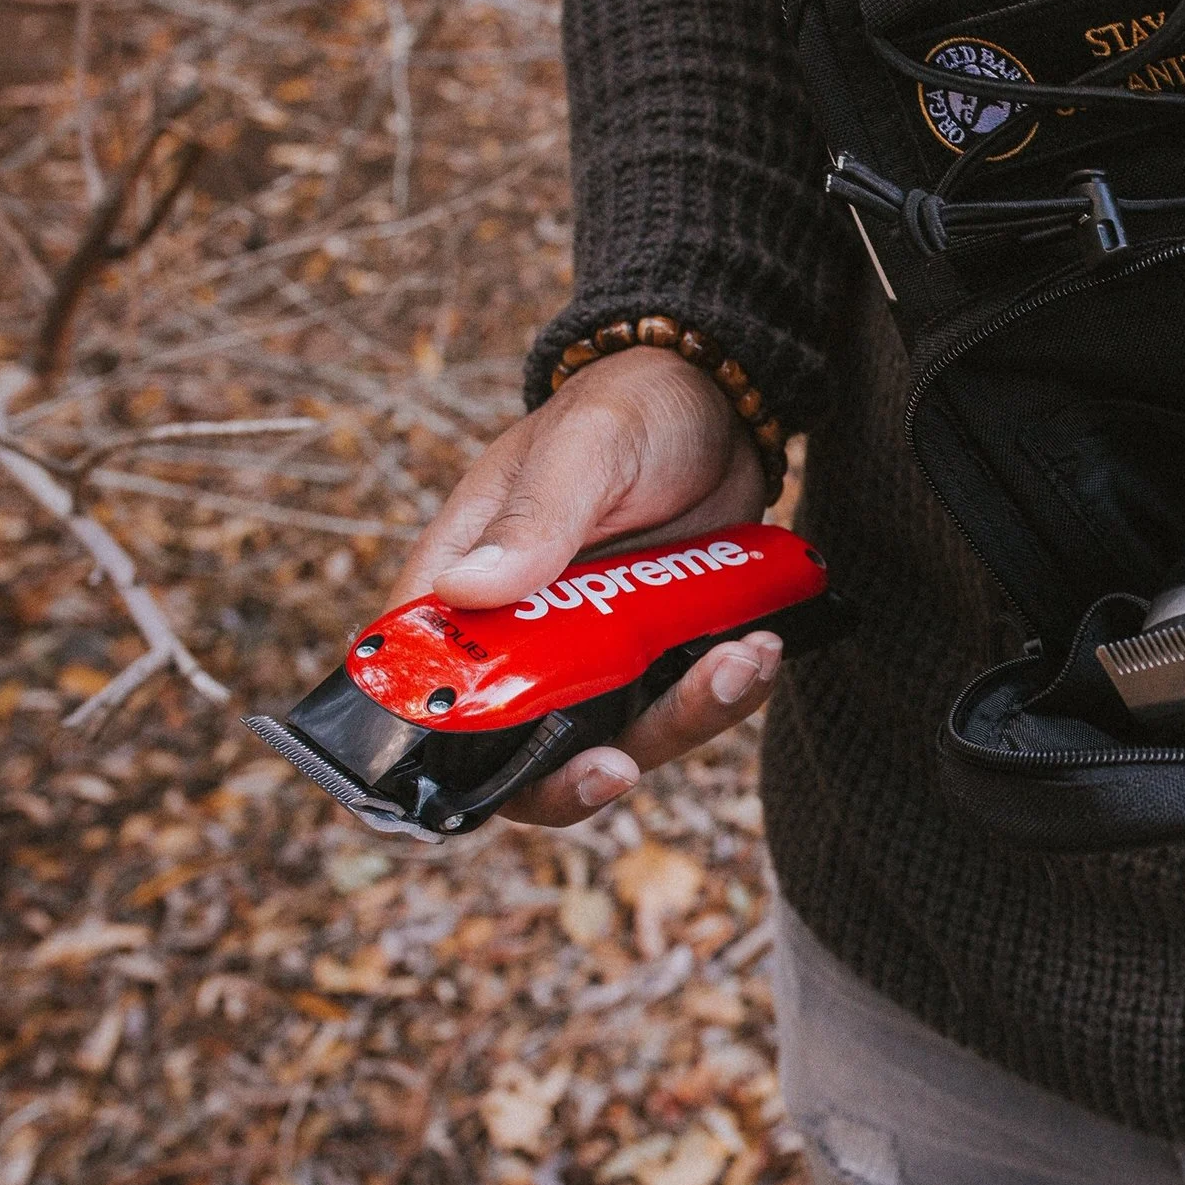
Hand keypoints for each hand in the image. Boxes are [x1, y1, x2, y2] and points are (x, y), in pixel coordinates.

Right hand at [389, 346, 778, 826]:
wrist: (718, 404)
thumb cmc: (629, 410)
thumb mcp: (586, 448)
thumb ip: (535, 518)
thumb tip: (465, 589)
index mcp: (460, 587)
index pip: (423, 692)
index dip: (447, 754)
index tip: (503, 772)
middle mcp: (520, 638)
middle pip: (517, 753)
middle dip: (572, 780)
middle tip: (622, 768)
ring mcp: (593, 657)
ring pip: (617, 741)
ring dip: (679, 721)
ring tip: (743, 660)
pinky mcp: (659, 657)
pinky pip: (684, 707)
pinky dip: (725, 694)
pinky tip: (761, 648)